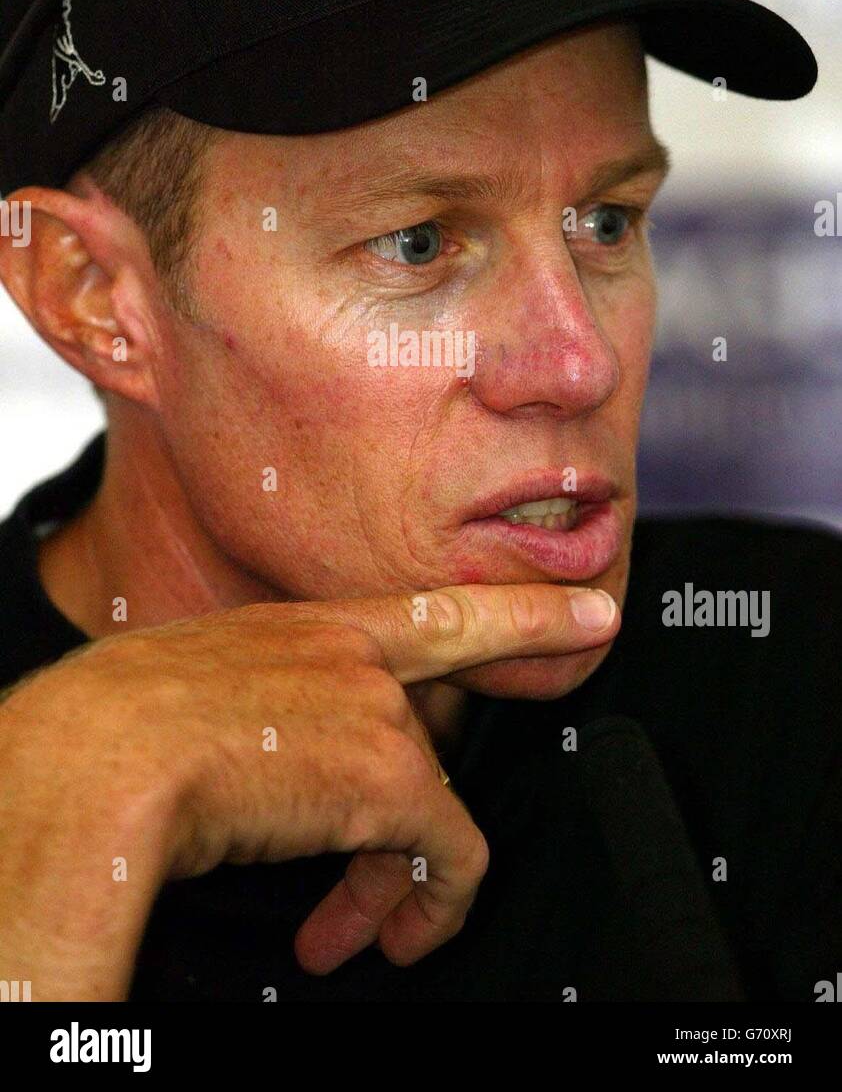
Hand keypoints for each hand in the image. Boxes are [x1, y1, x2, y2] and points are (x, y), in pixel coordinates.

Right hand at [0, 582, 617, 997]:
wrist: (100, 758)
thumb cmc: (109, 729)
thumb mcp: (183, 691)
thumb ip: (244, 709)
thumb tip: (244, 764)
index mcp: (298, 627)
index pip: (432, 610)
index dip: (522, 612)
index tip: (593, 610)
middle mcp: (350, 655)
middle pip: (442, 719)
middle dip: (422, 793)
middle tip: (391, 855)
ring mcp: (375, 708)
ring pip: (429, 797)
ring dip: (393, 873)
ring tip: (363, 930)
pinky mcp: (389, 777)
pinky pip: (451, 850)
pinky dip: (437, 902)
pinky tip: (402, 935)